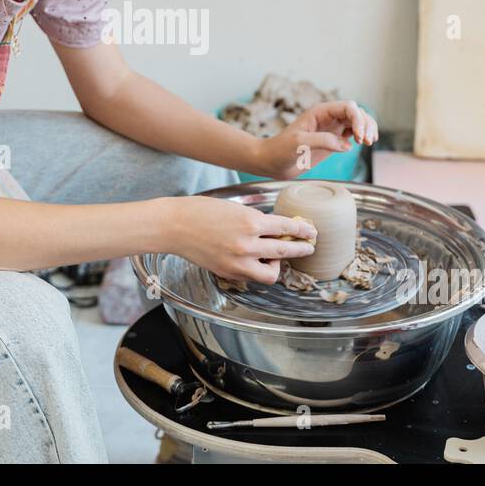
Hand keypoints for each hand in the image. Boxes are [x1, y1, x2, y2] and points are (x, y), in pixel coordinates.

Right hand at [162, 196, 316, 284]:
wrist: (174, 226)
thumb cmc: (200, 211)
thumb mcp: (235, 208)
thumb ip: (256, 220)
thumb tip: (276, 229)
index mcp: (251, 222)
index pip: (287, 228)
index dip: (302, 230)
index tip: (311, 232)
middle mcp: (247, 244)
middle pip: (285, 252)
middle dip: (300, 249)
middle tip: (307, 247)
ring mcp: (237, 262)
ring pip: (271, 273)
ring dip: (277, 265)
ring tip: (275, 258)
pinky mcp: (227, 272)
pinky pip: (251, 277)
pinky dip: (257, 270)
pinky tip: (255, 261)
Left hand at [251, 99, 377, 180]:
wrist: (271, 161)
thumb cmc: (280, 150)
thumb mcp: (299, 144)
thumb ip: (322, 141)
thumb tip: (346, 144)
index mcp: (319, 112)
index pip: (347, 107)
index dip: (358, 119)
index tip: (360, 136)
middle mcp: (327, 117)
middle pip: (356, 112)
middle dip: (366, 124)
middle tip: (367, 141)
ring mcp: (331, 128)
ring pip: (357, 122)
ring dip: (367, 129)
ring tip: (369, 142)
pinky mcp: (332, 140)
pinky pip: (352, 133)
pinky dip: (362, 136)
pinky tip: (364, 143)